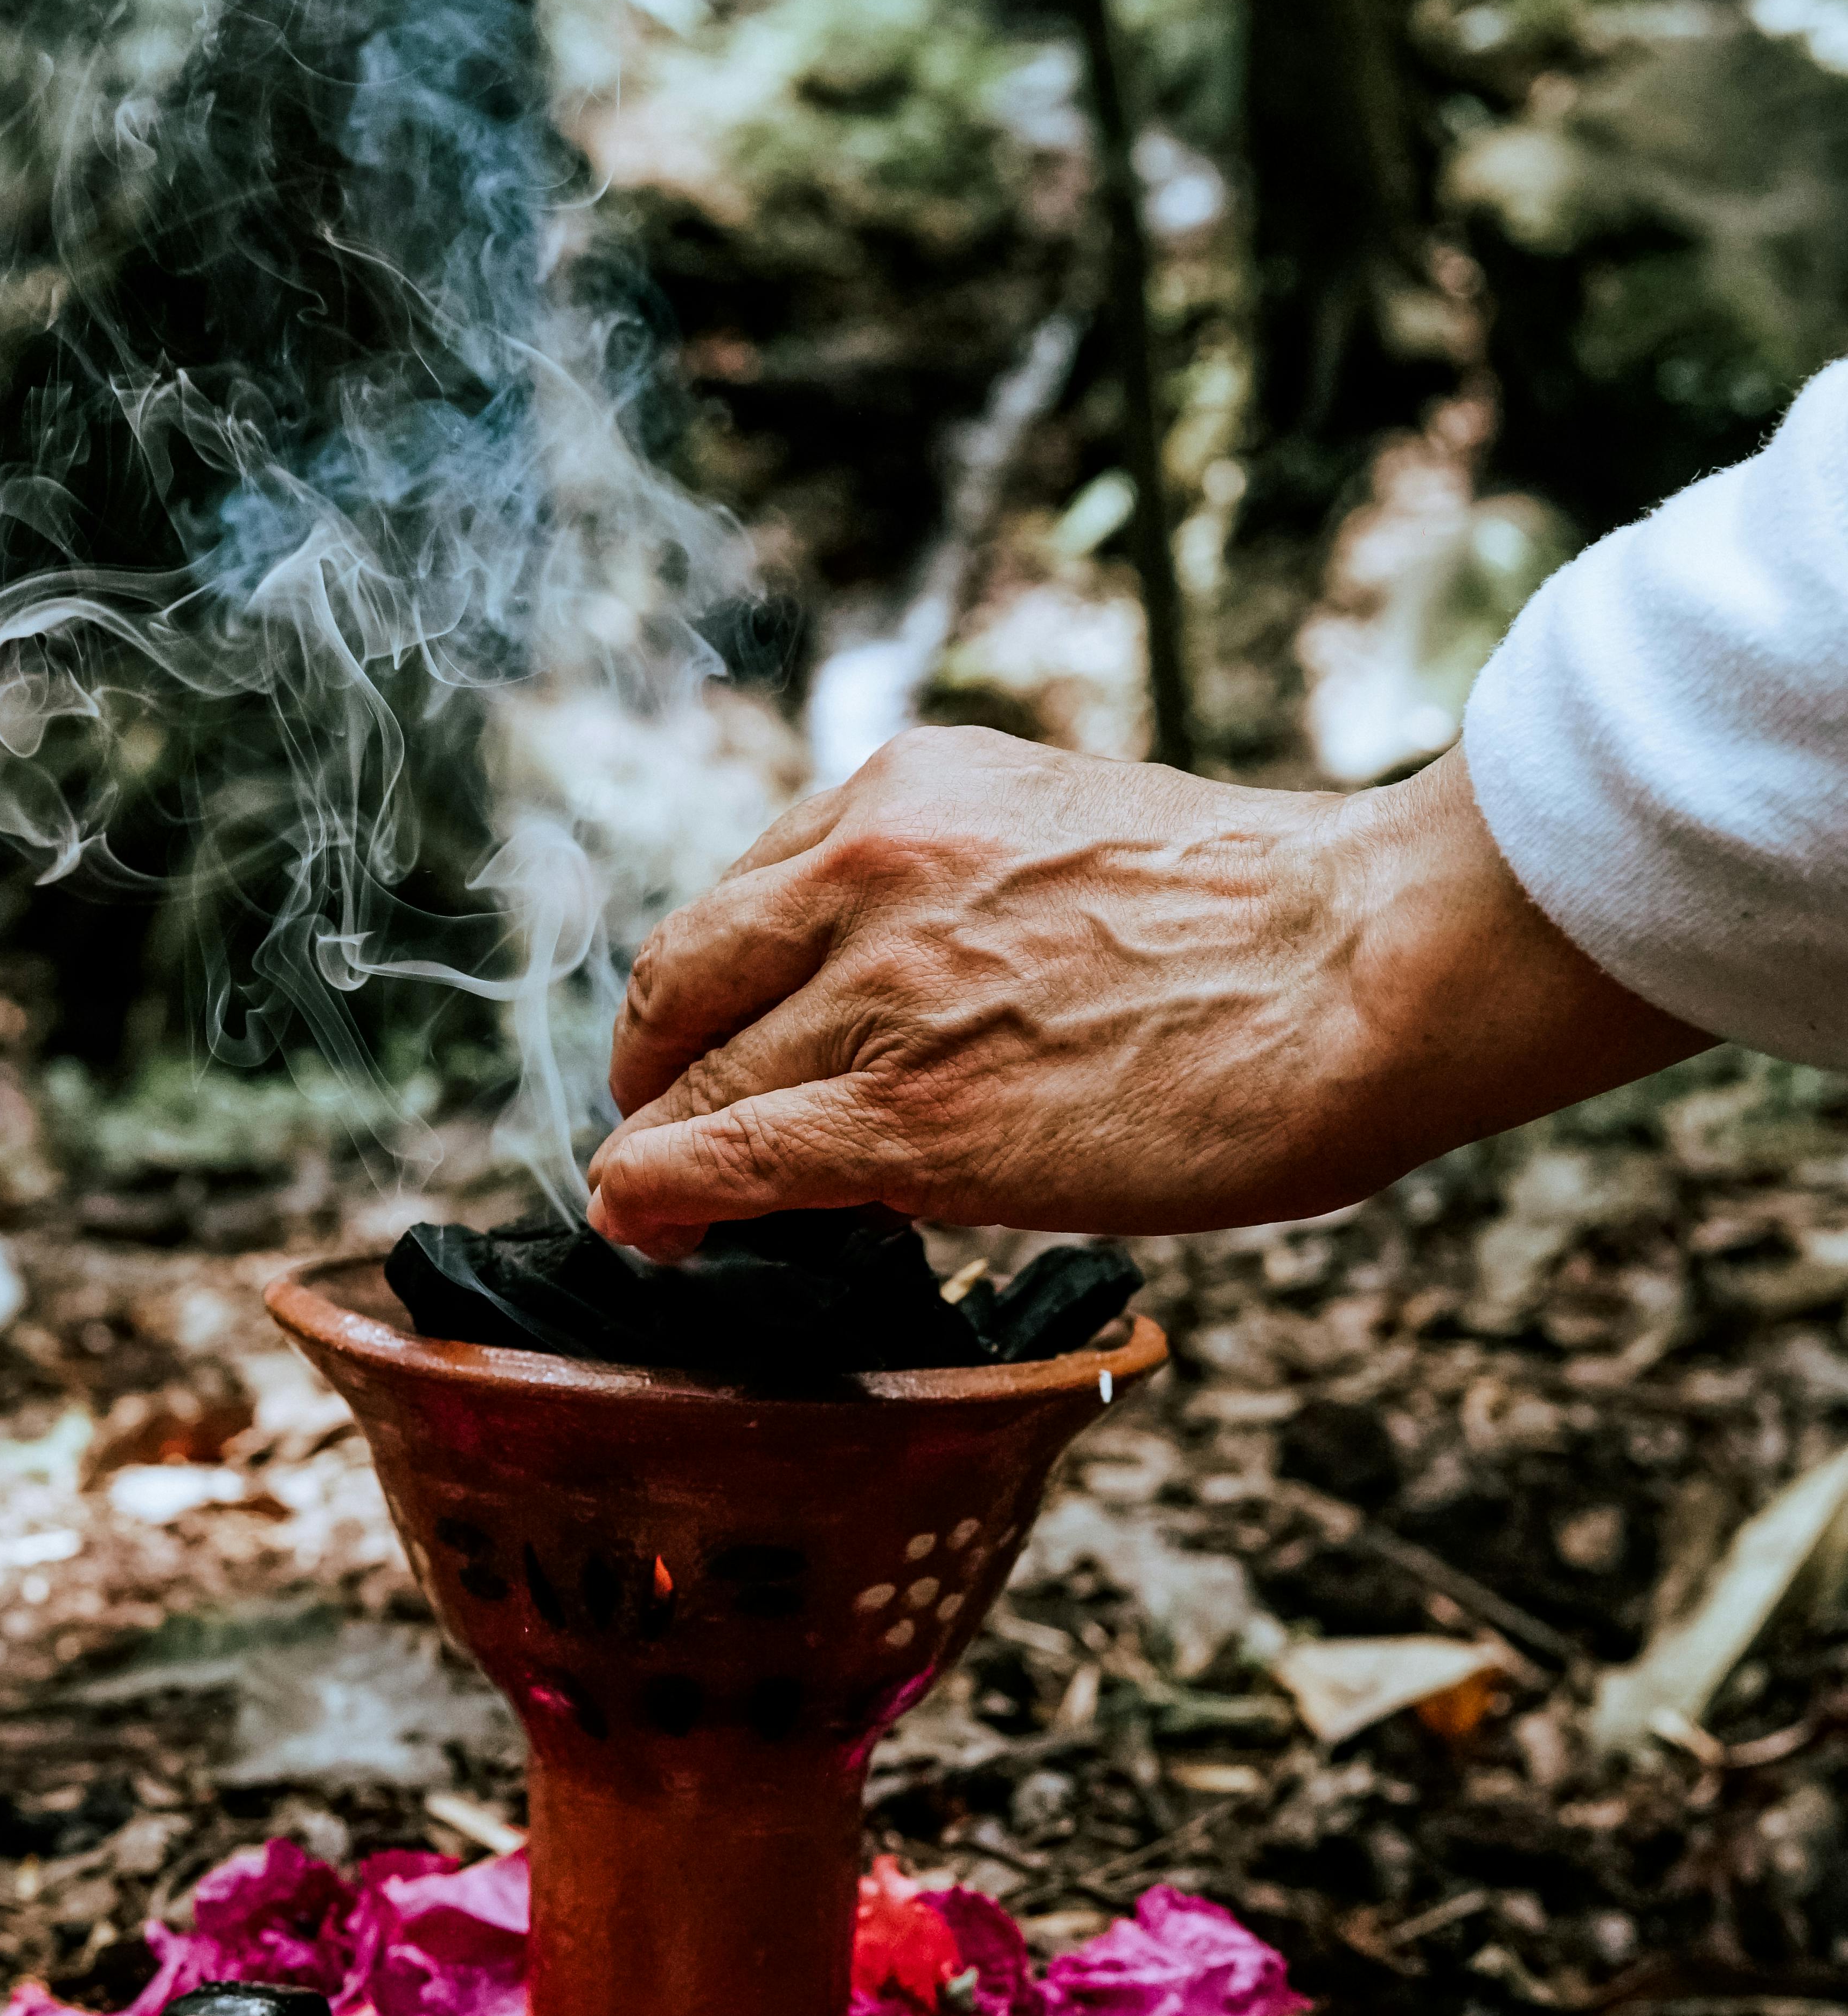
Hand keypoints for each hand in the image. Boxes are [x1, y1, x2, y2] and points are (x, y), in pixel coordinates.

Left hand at [587, 728, 1707, 1254]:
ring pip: (690, 1081)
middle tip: (668, 1120)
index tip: (726, 1040)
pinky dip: (654, 1198)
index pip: (747, 894)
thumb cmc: (1267, 917)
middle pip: (685, 979)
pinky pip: (718, 1160)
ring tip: (667, 1205)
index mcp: (912, 787)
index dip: (719, 987)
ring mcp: (880, 994)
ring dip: (662, 1149)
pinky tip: (646, 1228)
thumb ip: (968, 894)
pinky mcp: (907, 1118)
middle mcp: (868, 868)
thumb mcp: (1071, 841)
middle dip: (660, 1061)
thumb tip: (925, 991)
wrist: (1369, 961)